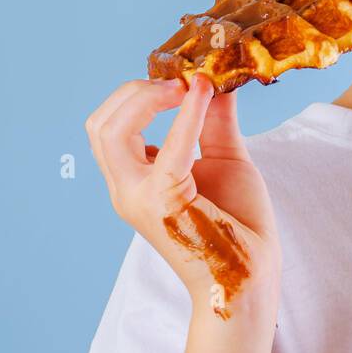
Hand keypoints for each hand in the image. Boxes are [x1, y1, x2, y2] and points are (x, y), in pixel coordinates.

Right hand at [84, 75, 281, 322]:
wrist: (251, 274)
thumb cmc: (239, 224)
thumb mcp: (225, 158)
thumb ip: (215, 120)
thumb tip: (214, 78)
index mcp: (136, 181)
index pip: (110, 127)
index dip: (139, 95)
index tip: (180, 78)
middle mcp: (128, 190)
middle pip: (100, 125)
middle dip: (134, 91)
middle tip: (177, 80)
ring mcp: (140, 198)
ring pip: (110, 132)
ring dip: (147, 98)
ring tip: (186, 86)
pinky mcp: (165, 202)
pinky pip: (168, 148)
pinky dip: (185, 115)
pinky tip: (205, 94)